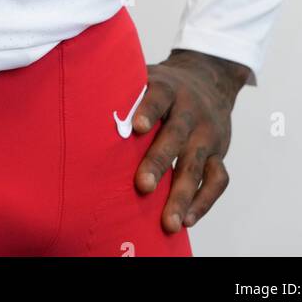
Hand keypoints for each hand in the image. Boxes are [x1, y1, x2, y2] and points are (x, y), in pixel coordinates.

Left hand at [132, 48, 251, 232]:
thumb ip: (125, 92)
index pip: (159, 97)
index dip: (148, 110)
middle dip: (159, 161)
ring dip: (182, 194)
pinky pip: (218, 179)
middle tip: (142, 186)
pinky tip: (188, 220)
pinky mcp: (219, 152)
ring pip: (196, 164)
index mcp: (168, 89)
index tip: (137, 128)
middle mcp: (190, 110)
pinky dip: (205, 201)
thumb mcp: (147, 78)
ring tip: (168, 223)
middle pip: (176, 135)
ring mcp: (207, 132)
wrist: (208, 79)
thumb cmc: (163, 88)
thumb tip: (82, 109)